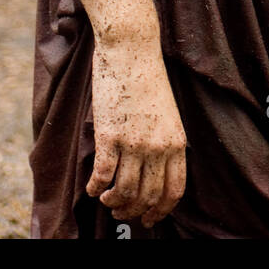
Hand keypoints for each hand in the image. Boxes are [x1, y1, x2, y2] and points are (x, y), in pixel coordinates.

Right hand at [86, 34, 186, 228]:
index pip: (173, 191)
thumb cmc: (147, 77)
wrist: (131, 49)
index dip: (161, 211)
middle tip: (121, 212)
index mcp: (176, 141)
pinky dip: (95, 188)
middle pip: (148, 197)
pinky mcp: (109, 135)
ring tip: (106, 200)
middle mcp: (158, 146)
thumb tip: (154, 171)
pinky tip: (91, 189)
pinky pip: (102, 176)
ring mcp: (134, 142)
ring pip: (124, 192)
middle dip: (134, 211)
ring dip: (113, 203)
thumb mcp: (168, 113)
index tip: (150, 219)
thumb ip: (164, 142)